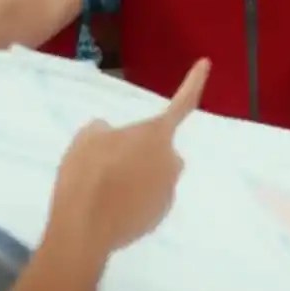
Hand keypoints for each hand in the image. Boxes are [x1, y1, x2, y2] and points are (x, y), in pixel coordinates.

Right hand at [47, 58, 209, 253]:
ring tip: (104, 186)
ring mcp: (167, 193)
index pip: (182, 103)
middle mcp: (171, 162)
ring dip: (136, 176)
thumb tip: (112, 137)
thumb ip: (107, 131)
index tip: (206, 62)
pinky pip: (148, 199)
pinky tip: (110, 205)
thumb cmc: (87, 174)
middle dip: (142, 151)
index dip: (194, 82)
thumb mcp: (88, 137)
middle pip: (159, 148)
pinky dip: (133, 200)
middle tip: (110, 160)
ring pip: (153, 175)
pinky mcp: (158, 218)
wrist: (84, 228)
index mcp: (157, 135)